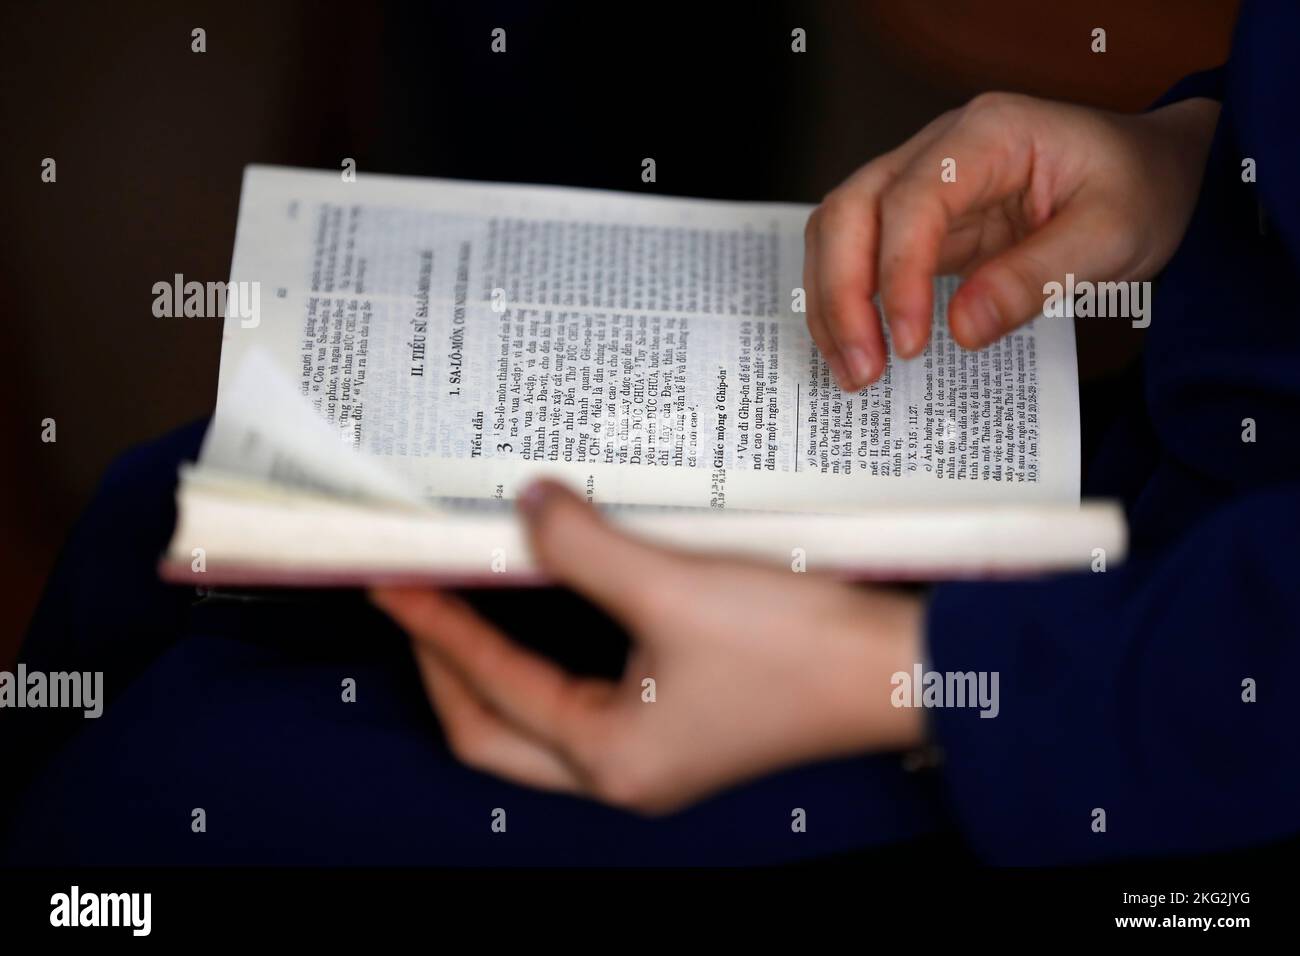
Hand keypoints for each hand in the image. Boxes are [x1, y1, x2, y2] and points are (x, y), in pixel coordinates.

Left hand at [371, 481, 923, 814]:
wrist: (900, 670)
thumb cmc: (796, 647)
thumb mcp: (673, 588)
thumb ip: (585, 548)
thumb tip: (528, 508)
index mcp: (609, 755)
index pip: (492, 687)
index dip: (437, 630)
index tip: (395, 583)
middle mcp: (623, 772)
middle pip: (495, 735)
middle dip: (447, 672)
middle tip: (418, 608)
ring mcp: (654, 757)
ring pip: (537, 725)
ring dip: (496, 670)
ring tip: (468, 607)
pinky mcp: (682, 729)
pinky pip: (583, 703)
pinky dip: (550, 662)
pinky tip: (553, 613)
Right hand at [804, 92, 1219, 389]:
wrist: (1157, 174)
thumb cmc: (1141, 190)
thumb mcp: (1111, 236)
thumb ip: (1035, 280)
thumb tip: (960, 330)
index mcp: (989, 133)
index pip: (910, 201)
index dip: (898, 275)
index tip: (909, 344)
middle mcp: (939, 149)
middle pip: (849, 210)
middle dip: (842, 295)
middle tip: (863, 369)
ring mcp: (921, 182)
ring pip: (838, 232)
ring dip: (833, 304)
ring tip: (855, 371)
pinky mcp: (919, 222)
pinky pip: (860, 256)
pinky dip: (849, 304)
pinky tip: (862, 349)